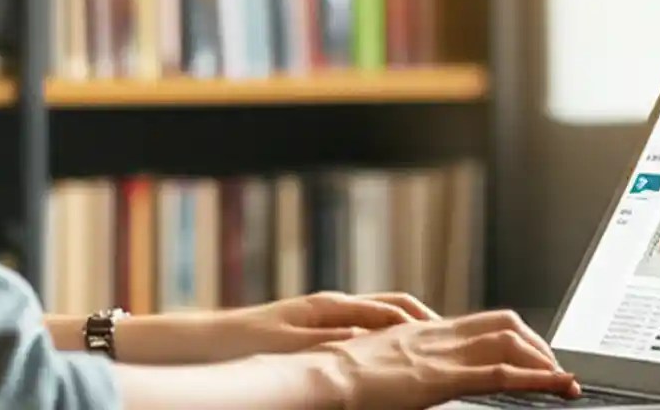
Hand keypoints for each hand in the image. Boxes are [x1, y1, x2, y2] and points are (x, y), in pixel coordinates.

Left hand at [207, 291, 440, 359]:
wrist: (208, 340)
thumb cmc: (247, 342)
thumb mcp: (294, 344)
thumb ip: (336, 341)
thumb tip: (373, 337)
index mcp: (331, 306)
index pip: (391, 310)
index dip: (423, 322)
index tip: (448, 336)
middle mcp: (333, 305)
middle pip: (392, 307)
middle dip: (424, 319)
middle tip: (450, 338)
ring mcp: (325, 314)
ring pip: (379, 316)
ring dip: (406, 327)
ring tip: (431, 345)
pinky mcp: (315, 327)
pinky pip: (362, 328)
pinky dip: (385, 335)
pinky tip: (391, 354)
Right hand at [313, 309, 579, 409]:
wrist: (321, 375)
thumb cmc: (338, 375)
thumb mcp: (380, 362)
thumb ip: (404, 363)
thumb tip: (413, 375)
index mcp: (424, 332)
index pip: (482, 323)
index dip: (515, 336)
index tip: (531, 354)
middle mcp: (439, 335)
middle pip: (503, 325)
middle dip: (535, 345)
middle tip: (552, 368)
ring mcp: (442, 354)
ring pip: (509, 343)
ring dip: (542, 361)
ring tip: (561, 381)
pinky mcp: (442, 378)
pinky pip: (499, 374)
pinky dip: (534, 378)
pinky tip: (553, 386)